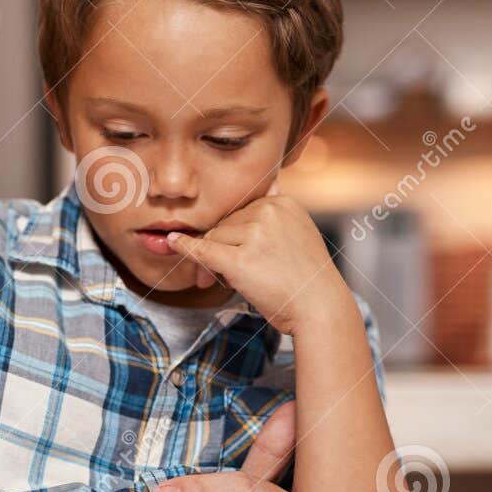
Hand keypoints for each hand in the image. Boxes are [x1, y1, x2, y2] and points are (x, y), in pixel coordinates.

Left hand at [166, 194, 350, 334]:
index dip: (230, 233)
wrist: (319, 308)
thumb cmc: (306, 278)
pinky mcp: (241, 259)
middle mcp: (269, 211)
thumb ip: (277, 213)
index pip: (241, 210)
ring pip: (214, 238)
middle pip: (224, 223)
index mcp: (283, 202)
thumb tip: (268, 184)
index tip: (230, 251)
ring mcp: (255, 234)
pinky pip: (203, 250)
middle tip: (215, 275)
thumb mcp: (298, 233)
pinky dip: (185, 247)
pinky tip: (171, 242)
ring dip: (210, 260)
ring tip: (223, 281)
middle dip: (217, 247)